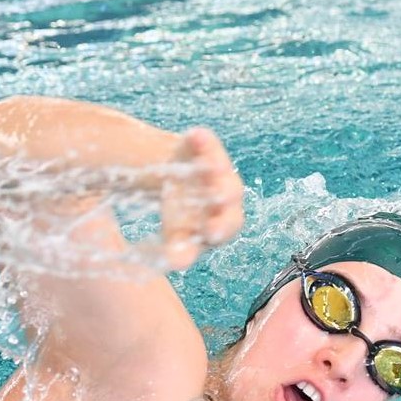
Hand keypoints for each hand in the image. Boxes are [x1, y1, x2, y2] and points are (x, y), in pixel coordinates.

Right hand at [159, 126, 244, 270]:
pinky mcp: (205, 148)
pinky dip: (203, 140)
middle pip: (231, 201)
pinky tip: (196, 135)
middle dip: (224, 205)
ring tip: (215, 166)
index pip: (225, 228)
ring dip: (218, 170)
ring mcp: (217, 171)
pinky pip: (206, 143)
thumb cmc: (179, 214)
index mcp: (220, 223)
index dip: (218, 230)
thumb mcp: (176, 233)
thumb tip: (175, 264)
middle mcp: (225, 197)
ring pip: (223, 172)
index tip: (209, 233)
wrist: (169, 175)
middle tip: (216, 212)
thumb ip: (178, 249)